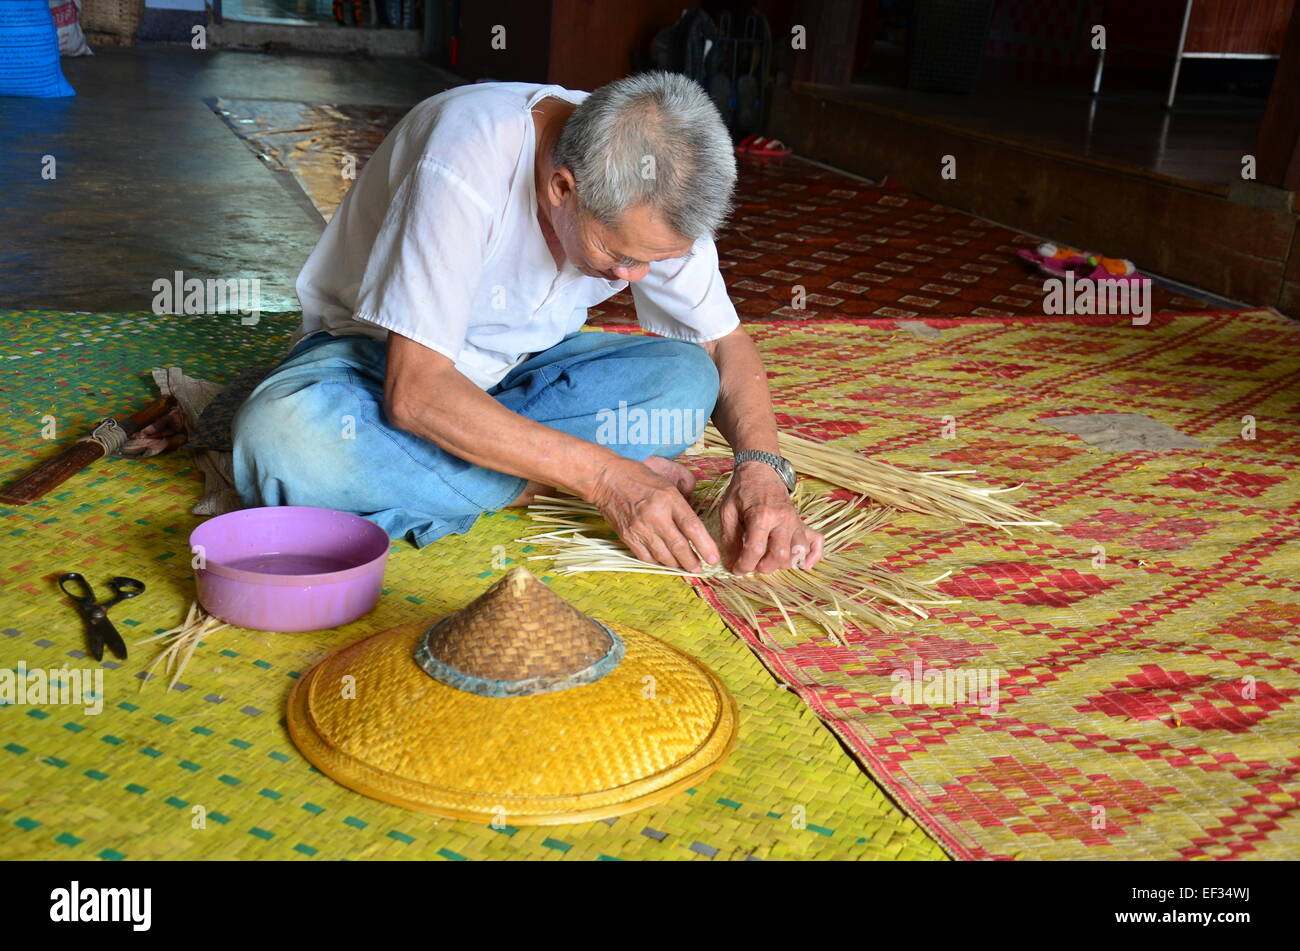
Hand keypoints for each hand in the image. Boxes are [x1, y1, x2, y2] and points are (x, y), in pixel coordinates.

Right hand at [588, 457, 720, 570]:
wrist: (606, 478)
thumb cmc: (638, 476)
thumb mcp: (666, 478)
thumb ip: (684, 493)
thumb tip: (695, 507)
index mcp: (668, 498)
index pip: (692, 527)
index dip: (705, 546)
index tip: (713, 558)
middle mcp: (655, 515)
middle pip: (679, 547)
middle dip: (692, 562)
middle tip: (699, 568)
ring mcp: (640, 528)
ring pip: (663, 556)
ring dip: (676, 564)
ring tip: (684, 566)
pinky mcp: (628, 536)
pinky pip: (646, 557)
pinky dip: (657, 562)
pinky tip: (664, 560)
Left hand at [719, 461, 824, 573]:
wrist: (761, 470)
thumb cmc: (742, 490)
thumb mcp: (727, 511)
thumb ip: (729, 537)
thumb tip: (733, 561)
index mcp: (761, 515)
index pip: (755, 550)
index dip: (744, 566)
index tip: (737, 570)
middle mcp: (782, 519)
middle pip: (780, 556)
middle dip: (764, 567)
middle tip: (752, 563)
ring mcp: (795, 521)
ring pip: (798, 553)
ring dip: (782, 563)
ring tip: (768, 559)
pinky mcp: (802, 522)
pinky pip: (817, 542)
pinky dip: (813, 556)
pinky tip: (802, 564)